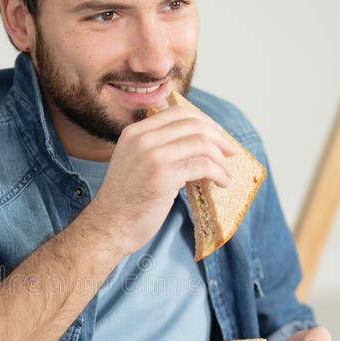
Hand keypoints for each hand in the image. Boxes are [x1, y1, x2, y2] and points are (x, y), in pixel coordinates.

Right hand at [89, 104, 237, 256]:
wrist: (108, 227)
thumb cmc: (124, 202)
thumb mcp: (133, 163)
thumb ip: (154, 148)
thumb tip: (192, 143)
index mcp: (135, 132)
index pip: (178, 113)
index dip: (204, 122)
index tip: (217, 136)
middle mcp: (142, 139)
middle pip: (193, 124)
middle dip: (219, 137)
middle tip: (231, 152)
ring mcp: (153, 156)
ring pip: (202, 143)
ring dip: (221, 159)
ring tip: (226, 173)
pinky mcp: (164, 175)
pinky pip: (203, 165)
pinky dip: (219, 173)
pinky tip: (222, 183)